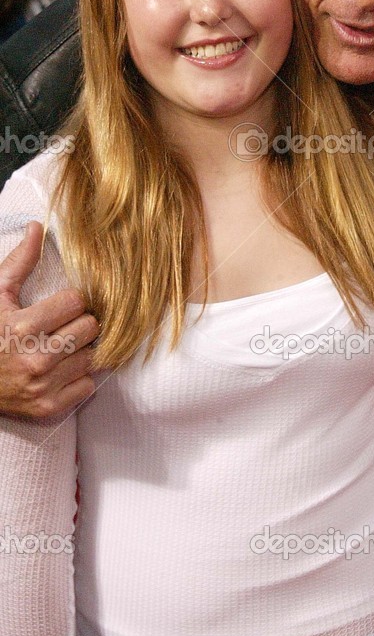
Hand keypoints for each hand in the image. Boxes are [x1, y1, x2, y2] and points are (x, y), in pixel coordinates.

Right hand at [0, 221, 97, 418]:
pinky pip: (88, 386)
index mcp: (22, 327)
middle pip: (90, 328)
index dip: (70, 301)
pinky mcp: (48, 409)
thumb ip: (19, 262)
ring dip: (80, 350)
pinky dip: (78, 378)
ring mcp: (44, 387)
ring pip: (93, 356)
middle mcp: (36, 358)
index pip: (77, 302)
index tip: (59, 306)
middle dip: (79, 323)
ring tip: (60, 347)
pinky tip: (60, 370)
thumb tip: (38, 226)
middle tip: (61, 326)